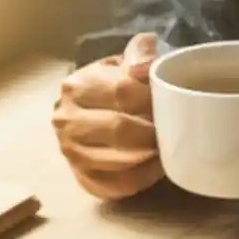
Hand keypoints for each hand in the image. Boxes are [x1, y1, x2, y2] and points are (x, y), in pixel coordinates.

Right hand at [53, 33, 162, 199]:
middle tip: (172, 128)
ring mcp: (71, 153)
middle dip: (152, 130)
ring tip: (167, 145)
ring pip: (118, 161)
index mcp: (76, 86)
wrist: (93, 113)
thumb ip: (140, 53)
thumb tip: (146, 65)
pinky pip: (119, 185)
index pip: (121, 91)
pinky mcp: (84, 179)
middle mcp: (66, 120)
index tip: (170, 100)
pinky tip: (157, 165)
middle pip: (119, 129)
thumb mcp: (125, 62)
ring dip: (150, 155)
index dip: (152, 97)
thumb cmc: (116, 86)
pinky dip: (144, 177)